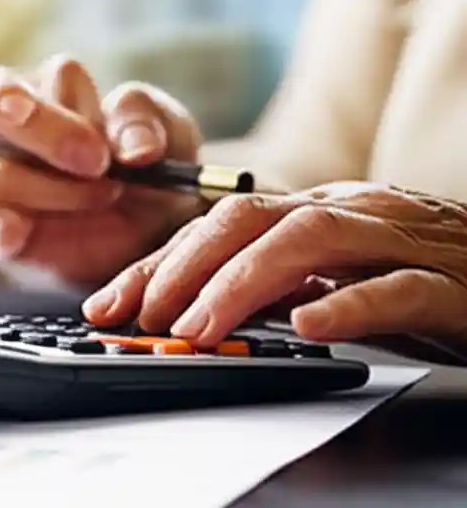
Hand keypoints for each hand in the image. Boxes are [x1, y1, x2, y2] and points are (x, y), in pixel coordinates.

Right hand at [0, 56, 205, 285]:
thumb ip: (144, 121)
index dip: (41, 109)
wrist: (158, 230)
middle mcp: (3, 135)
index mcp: (37, 94)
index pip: (2, 85)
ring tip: (101, 198)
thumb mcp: (166, 133)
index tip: (96, 147)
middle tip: (95, 164)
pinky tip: (17, 235)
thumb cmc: (150, 165)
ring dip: (45, 189)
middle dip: (38, 132)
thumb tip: (133, 146)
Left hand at [83, 182, 466, 352]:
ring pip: (310, 240)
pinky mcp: (453, 284)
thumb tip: (190, 311)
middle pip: (249, 218)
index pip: (218, 225)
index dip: (157, 264)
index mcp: (317, 211)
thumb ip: (273, 286)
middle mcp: (351, 213)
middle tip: (143, 317)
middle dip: (183, 266)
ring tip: (198, 327)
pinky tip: (308, 324)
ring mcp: (402, 242)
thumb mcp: (335, 280)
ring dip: (241, 282)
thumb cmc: (424, 280)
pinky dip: (348, 304)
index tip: (107, 304)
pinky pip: (397, 287)